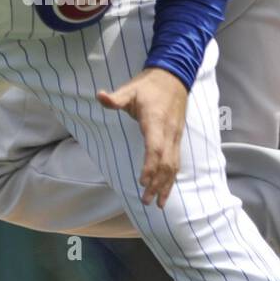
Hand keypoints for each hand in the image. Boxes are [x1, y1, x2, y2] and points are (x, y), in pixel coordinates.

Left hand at [98, 67, 187, 208]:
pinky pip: (177, 161)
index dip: (150, 166)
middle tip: (146, 201)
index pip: (154, 148)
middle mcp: (169, 131)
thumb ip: (116, 97)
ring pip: (173, 165)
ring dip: (166, 185)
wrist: (174, 76)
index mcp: (155, 121)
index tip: (142, 182)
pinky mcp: (178, 138)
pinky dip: (172, 178)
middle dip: (156, 183)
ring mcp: (176, 136)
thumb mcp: (130, 89)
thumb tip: (100, 96)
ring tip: (158, 204)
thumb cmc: (149, 85)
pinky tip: (167, 190)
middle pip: (165, 162)